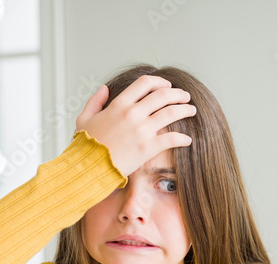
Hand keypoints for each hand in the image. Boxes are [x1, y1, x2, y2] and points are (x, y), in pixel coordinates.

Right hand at [75, 74, 195, 176]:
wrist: (89, 168)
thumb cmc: (85, 146)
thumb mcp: (84, 118)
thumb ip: (94, 101)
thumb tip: (104, 88)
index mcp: (119, 104)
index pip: (145, 83)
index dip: (160, 81)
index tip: (168, 85)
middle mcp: (133, 113)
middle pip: (163, 95)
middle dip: (178, 94)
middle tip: (186, 97)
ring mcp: (142, 130)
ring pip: (172, 113)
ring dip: (185, 110)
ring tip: (192, 111)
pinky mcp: (148, 148)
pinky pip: (172, 139)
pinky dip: (183, 138)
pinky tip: (188, 140)